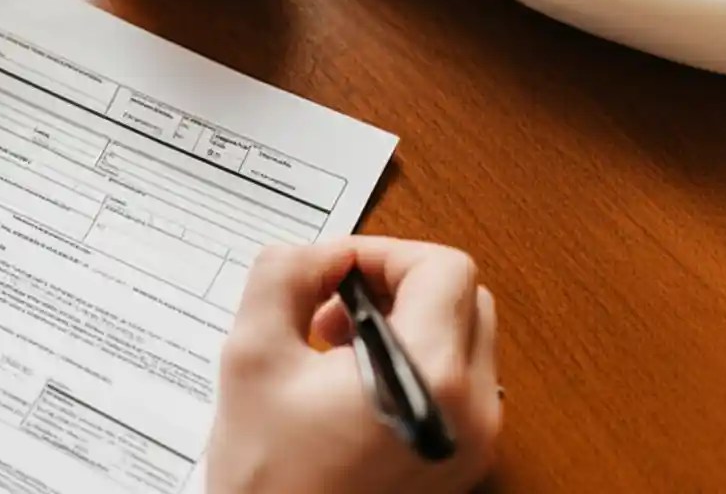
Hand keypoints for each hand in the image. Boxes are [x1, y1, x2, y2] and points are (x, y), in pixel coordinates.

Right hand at [207, 237, 500, 493]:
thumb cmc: (269, 478)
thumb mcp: (250, 354)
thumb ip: (283, 275)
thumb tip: (321, 254)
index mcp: (429, 375)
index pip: (443, 268)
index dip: (382, 254)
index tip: (334, 274)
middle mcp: (471, 409)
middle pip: (463, 296)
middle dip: (394, 285)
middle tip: (333, 308)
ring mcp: (475, 439)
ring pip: (463, 336)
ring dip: (405, 321)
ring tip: (336, 350)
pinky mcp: (463, 458)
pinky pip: (459, 381)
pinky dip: (415, 361)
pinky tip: (353, 384)